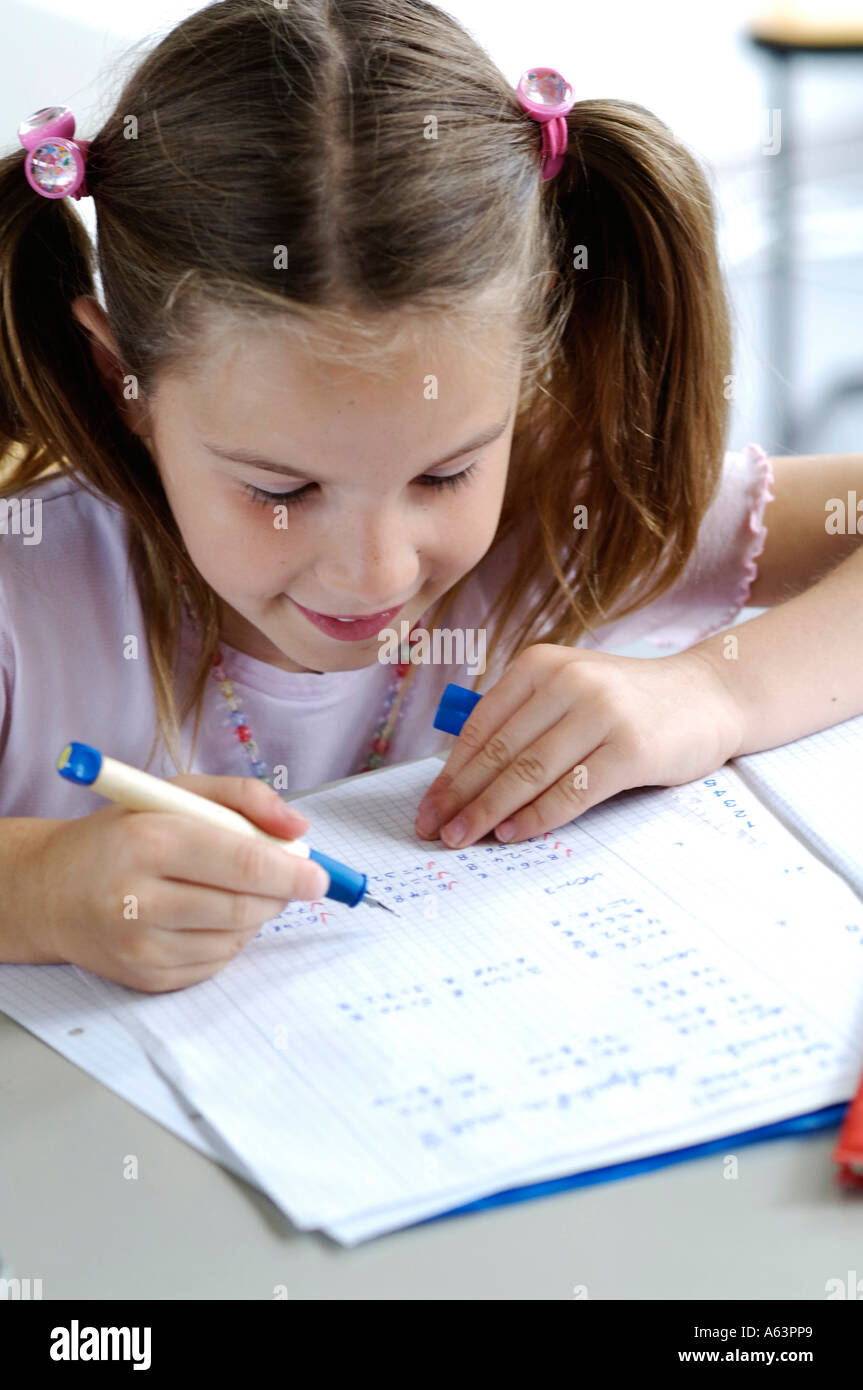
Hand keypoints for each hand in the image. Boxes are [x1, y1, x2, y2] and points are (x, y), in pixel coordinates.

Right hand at [40, 775, 328, 993]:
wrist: (51, 891)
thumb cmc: (121, 835)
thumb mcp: (176, 793)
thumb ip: (244, 797)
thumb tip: (299, 829)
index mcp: (149, 841)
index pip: (243, 864)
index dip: (292, 872)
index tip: (319, 875)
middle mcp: (139, 899)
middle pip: (245, 906)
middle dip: (280, 893)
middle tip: (286, 878)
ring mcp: (140, 946)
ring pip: (236, 938)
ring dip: (255, 914)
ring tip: (232, 889)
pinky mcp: (145, 978)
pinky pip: (216, 963)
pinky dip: (228, 938)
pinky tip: (205, 915)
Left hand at [414, 643, 743, 847]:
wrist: (707, 697)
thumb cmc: (627, 703)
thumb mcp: (568, 692)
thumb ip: (522, 722)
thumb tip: (462, 779)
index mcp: (541, 665)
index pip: (482, 726)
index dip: (452, 771)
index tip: (430, 806)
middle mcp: (569, 682)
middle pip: (501, 751)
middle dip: (462, 797)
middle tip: (434, 830)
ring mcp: (602, 713)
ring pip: (530, 772)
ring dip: (491, 811)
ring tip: (463, 838)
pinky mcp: (632, 749)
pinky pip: (573, 791)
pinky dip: (538, 816)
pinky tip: (513, 833)